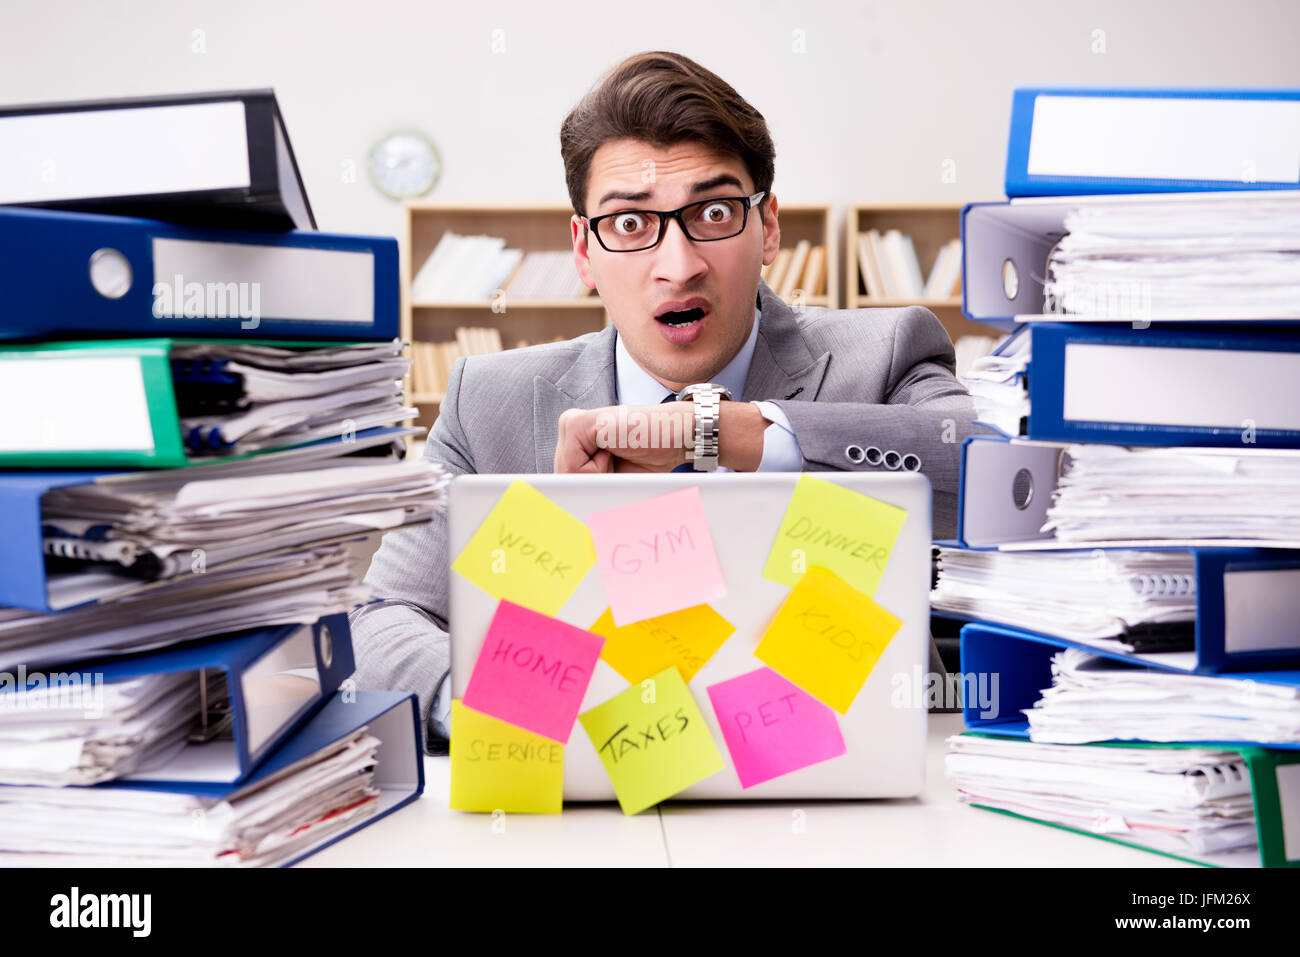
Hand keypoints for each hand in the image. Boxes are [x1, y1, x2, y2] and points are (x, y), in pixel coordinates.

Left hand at [553, 402, 767, 472]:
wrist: (676, 435)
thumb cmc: (650, 458)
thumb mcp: (613, 477)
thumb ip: (589, 485)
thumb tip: (569, 519)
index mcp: (576, 440)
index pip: (565, 481)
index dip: (586, 491)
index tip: (605, 488)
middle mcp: (569, 428)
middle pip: (563, 479)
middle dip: (591, 484)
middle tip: (617, 466)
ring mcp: (571, 424)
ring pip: (568, 475)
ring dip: (596, 476)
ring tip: (617, 458)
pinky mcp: (577, 424)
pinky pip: (574, 467)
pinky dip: (598, 468)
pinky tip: (614, 450)